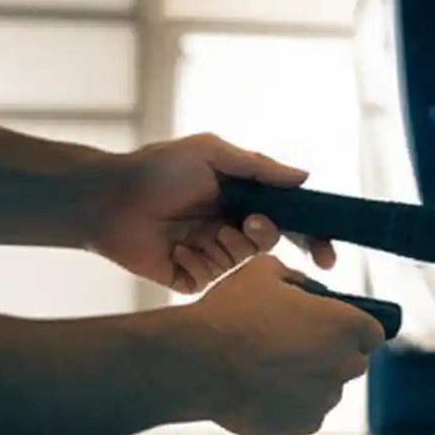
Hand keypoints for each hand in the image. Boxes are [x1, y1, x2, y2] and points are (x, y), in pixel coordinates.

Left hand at [88, 133, 336, 293]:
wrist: (108, 199)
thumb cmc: (157, 169)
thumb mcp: (211, 154)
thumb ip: (258, 167)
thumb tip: (304, 177)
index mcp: (240, 202)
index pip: (288, 223)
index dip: (311, 239)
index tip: (326, 256)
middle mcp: (229, 229)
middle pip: (270, 245)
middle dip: (265, 236)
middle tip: (251, 224)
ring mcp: (211, 256)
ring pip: (244, 264)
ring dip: (228, 246)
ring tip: (201, 231)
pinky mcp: (190, 279)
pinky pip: (213, 280)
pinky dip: (197, 262)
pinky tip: (175, 248)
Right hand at [169, 255, 385, 434]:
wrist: (197, 362)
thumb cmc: (231, 313)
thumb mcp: (265, 273)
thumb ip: (297, 279)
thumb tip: (306, 290)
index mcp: (346, 325)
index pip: (373, 333)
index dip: (354, 330)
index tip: (332, 329)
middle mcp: (344, 364)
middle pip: (352, 362)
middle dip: (332, 355)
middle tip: (295, 347)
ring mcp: (325, 399)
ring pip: (328, 390)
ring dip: (311, 381)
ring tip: (271, 370)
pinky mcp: (303, 426)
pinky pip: (307, 414)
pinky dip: (292, 406)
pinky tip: (264, 390)